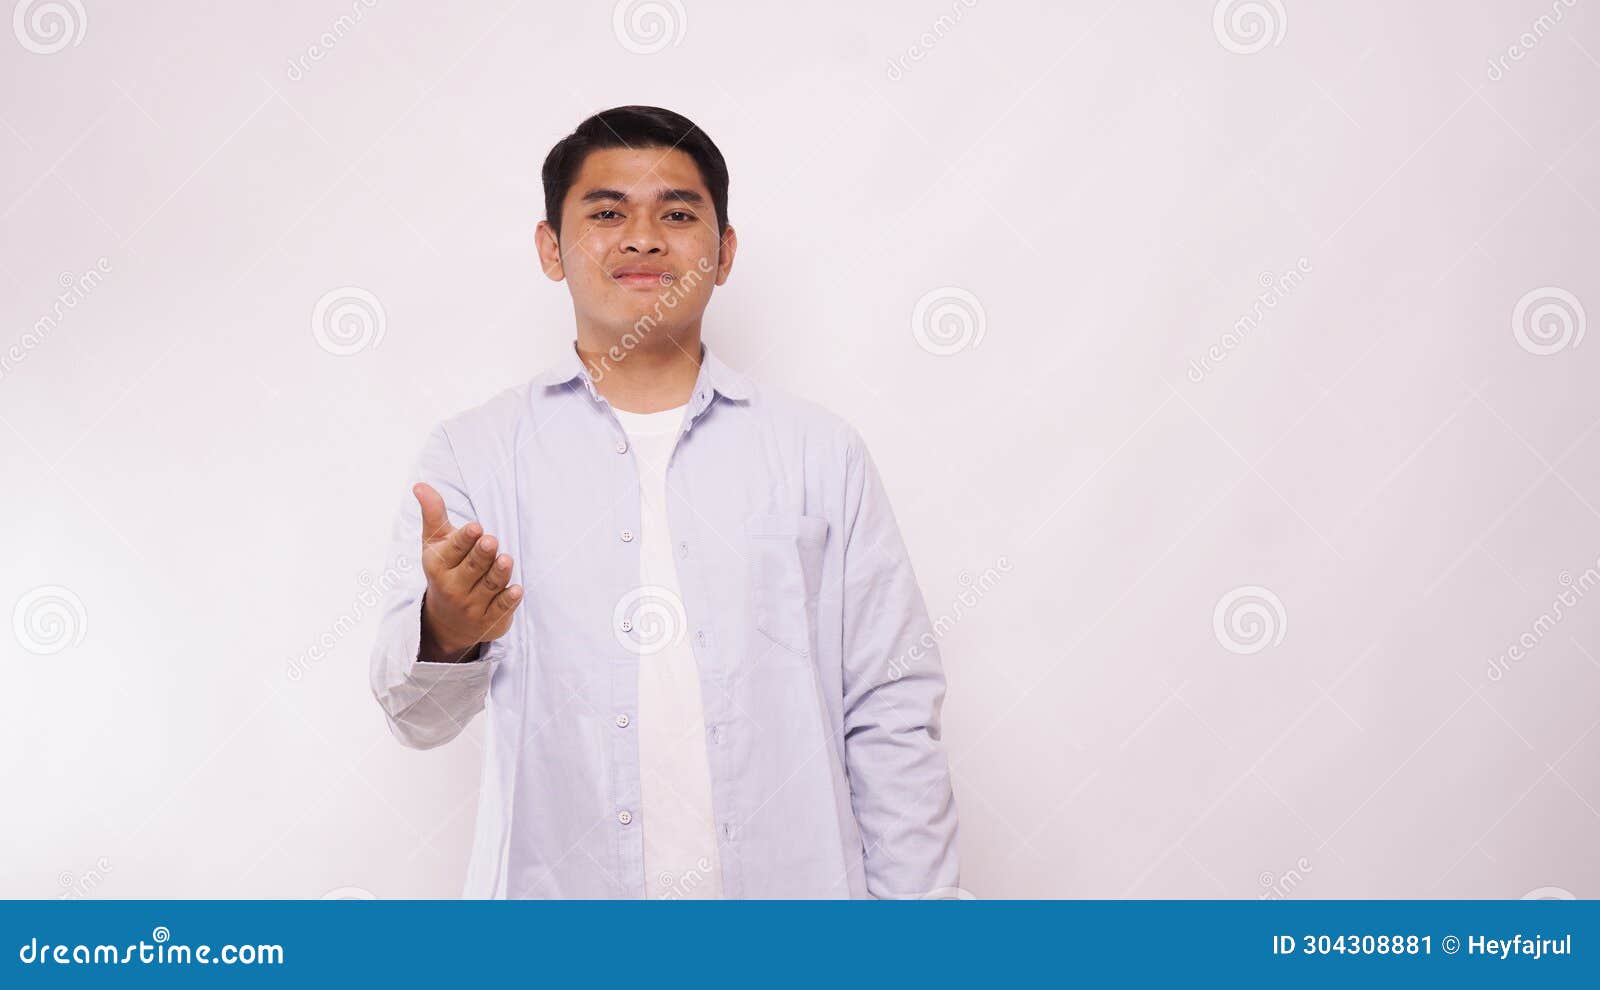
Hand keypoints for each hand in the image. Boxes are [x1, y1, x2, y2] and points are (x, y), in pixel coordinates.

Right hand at [413, 482, 522, 660]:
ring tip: (506, 559)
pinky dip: (509, 599)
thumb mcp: (436, 543)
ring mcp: (471, 605)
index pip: (454, 550)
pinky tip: (517, 589)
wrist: (447, 621)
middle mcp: (453, 587)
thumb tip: (420, 485)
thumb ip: (433, 514)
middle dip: (482, 554)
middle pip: (473, 567)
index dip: (465, 539)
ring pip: (490, 585)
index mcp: (439, 565)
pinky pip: (501, 608)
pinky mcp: (490, 619)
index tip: (476, 528)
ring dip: (499, 572)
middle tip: (491, 541)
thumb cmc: (445, 569)